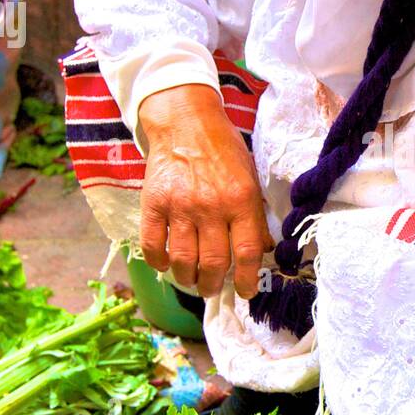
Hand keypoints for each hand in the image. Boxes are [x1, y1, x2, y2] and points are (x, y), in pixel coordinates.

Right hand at [137, 83, 272, 298]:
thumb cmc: (223, 151)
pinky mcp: (153, 204)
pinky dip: (159, 262)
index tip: (246, 291)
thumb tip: (261, 249)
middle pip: (214, 263)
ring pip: (184, 261)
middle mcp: (212, 207)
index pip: (247, 253)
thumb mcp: (250, 179)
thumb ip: (255, 215)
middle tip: (214, 288)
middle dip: (215, 285)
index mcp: (241, 200)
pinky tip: (167, 264)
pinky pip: (153, 245)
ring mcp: (180, 206)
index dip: (248, 280)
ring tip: (193, 280)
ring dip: (189, 279)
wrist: (185, 122)